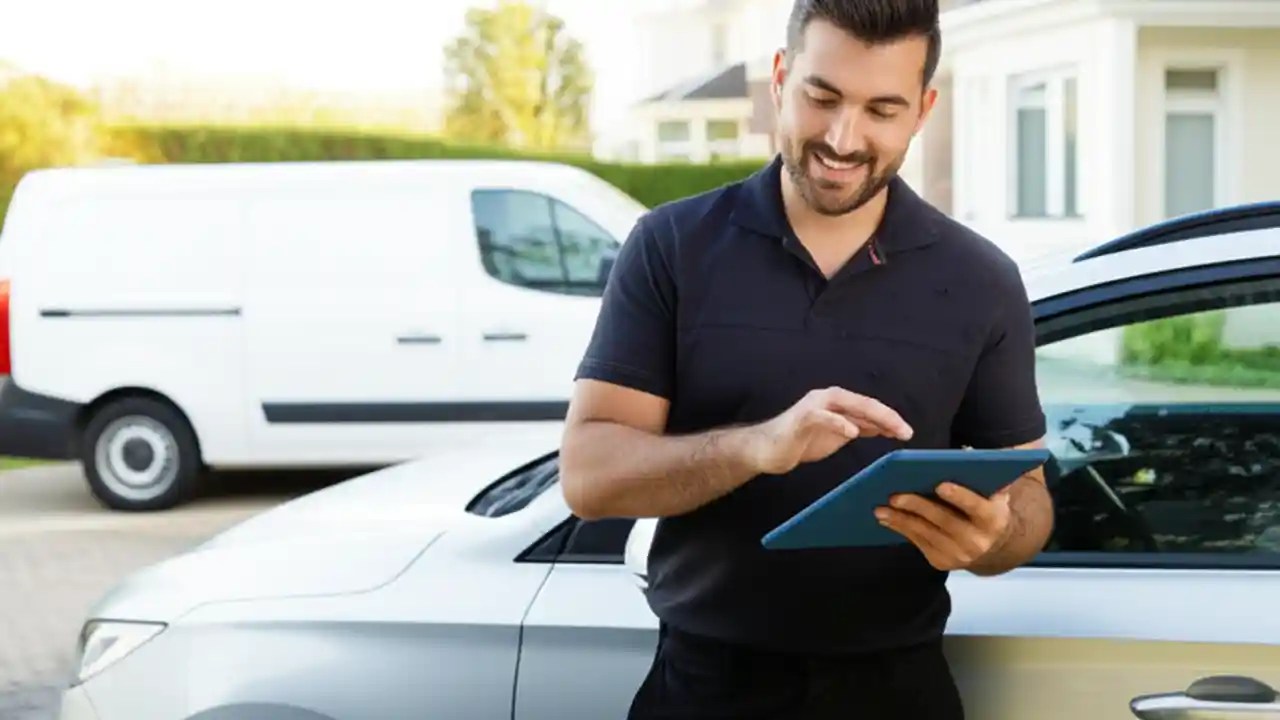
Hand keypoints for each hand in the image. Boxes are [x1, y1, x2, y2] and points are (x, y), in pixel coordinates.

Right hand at [745, 386, 913, 475]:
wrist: (768, 449)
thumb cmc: (801, 440)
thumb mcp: (837, 435)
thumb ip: (858, 427)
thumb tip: (884, 427)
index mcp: (838, 402)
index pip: (870, 407)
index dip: (890, 418)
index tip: (907, 433)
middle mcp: (829, 398)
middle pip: (865, 404)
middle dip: (889, 417)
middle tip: (907, 432)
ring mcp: (815, 405)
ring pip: (849, 405)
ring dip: (873, 417)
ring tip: (891, 430)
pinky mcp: (803, 417)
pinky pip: (824, 417)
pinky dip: (840, 422)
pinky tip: (854, 431)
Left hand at [875, 482, 1012, 570]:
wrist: (992, 546)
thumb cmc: (987, 507)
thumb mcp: (994, 492)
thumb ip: (983, 474)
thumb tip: (964, 452)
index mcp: (993, 519)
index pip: (975, 506)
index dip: (959, 496)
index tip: (940, 485)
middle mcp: (977, 541)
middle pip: (944, 520)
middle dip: (918, 507)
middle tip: (895, 496)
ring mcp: (959, 555)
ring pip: (926, 533)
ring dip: (901, 520)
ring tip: (881, 508)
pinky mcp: (942, 562)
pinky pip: (918, 543)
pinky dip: (901, 529)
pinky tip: (886, 518)